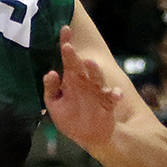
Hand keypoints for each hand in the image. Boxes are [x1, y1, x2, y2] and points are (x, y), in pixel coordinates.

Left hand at [42, 25, 119, 149]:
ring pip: (97, 77)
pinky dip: (115, 94)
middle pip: (80, 65)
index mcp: (71, 80)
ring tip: (90, 63)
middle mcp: (84, 82)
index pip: (67, 58)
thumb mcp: (55, 105)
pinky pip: (112, 97)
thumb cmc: (70, 118)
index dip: (66, 43)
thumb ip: (51, 89)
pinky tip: (116, 94)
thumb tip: (50, 73)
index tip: (64, 30)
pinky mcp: (108, 104)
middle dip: (74, 56)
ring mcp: (97, 91)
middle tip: (67, 47)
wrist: (89, 137)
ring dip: (94, 70)